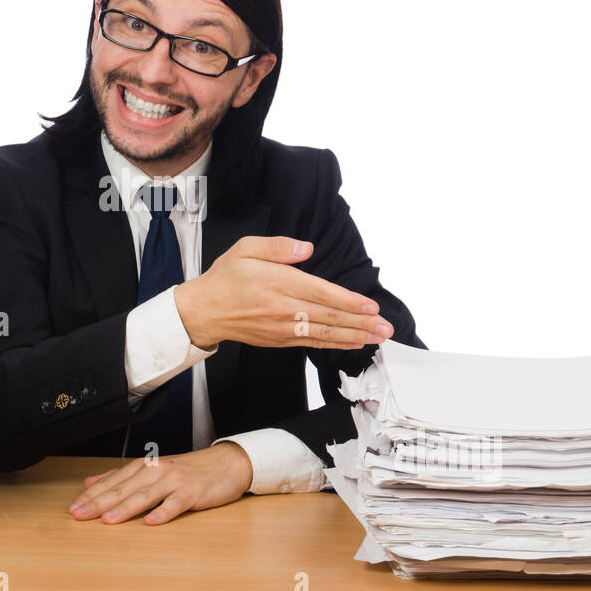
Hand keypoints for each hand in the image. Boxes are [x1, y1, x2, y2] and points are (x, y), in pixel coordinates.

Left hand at [67, 442, 253, 524]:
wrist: (226, 464)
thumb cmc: (188, 471)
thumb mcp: (153, 470)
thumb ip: (121, 477)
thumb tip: (89, 483)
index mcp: (144, 467)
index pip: (112, 481)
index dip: (92, 495)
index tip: (73, 508)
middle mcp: (156, 471)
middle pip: (124, 488)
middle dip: (99, 502)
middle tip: (79, 515)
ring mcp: (175, 481)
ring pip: (146, 495)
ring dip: (125, 507)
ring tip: (107, 520)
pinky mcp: (193, 492)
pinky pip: (176, 504)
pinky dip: (163, 512)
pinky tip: (151, 522)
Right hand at [173, 235, 393, 350]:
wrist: (204, 311)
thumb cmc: (226, 278)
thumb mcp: (246, 248)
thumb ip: (278, 246)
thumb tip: (307, 248)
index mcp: (279, 282)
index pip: (322, 293)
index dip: (349, 302)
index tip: (371, 307)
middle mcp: (283, 308)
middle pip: (329, 318)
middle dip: (362, 323)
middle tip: (386, 327)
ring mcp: (282, 328)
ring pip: (325, 334)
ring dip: (354, 336)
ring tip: (378, 338)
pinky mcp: (280, 340)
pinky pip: (313, 343)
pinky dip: (335, 344)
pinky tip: (352, 343)